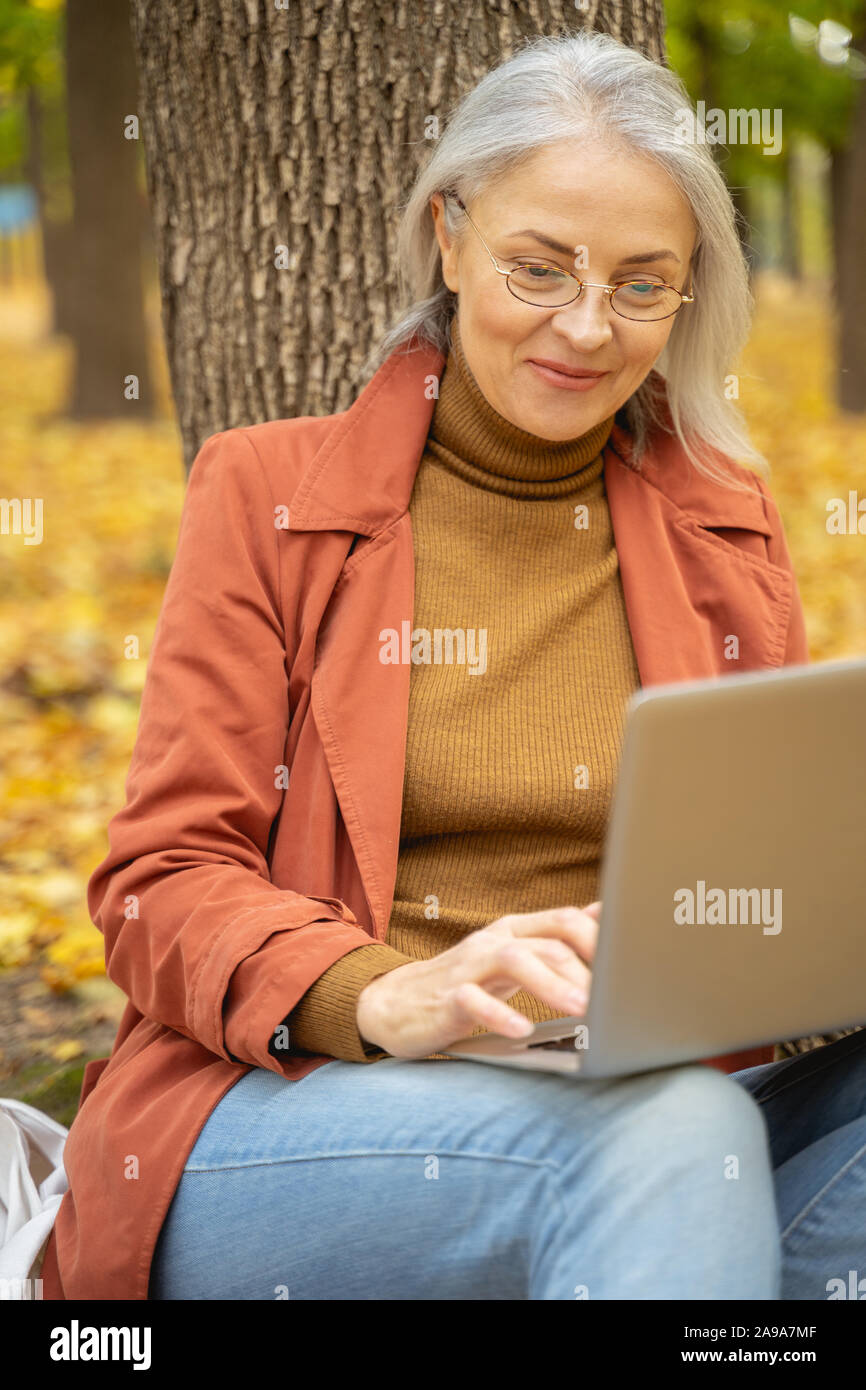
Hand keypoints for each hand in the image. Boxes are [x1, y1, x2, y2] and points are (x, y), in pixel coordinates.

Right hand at [356, 901, 600, 1059]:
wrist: (393, 1004)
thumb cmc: (463, 983)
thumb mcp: (510, 955)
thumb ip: (553, 937)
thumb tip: (603, 914)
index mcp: (513, 932)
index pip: (564, 921)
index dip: (601, 940)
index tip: (632, 966)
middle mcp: (492, 942)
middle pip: (546, 942)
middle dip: (585, 968)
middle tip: (615, 998)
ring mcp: (467, 968)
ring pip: (514, 961)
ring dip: (553, 984)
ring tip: (583, 1009)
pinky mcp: (446, 999)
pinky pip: (473, 1001)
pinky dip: (500, 1015)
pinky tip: (522, 1030)